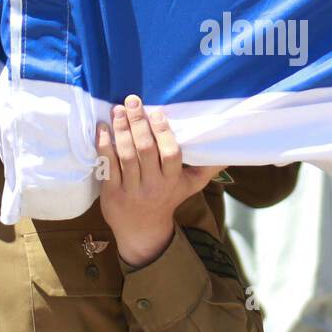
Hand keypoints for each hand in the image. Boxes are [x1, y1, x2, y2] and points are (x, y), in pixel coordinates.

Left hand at [96, 95, 223, 266]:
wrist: (142, 230)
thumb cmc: (167, 200)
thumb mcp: (190, 186)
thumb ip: (207, 169)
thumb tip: (229, 154)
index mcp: (172, 181)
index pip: (171, 155)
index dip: (163, 133)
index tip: (158, 112)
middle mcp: (152, 185)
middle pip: (145, 150)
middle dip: (139, 123)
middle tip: (133, 101)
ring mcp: (131, 189)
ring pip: (125, 155)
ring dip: (121, 130)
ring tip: (118, 110)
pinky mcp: (111, 192)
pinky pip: (107, 165)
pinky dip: (104, 145)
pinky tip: (102, 128)